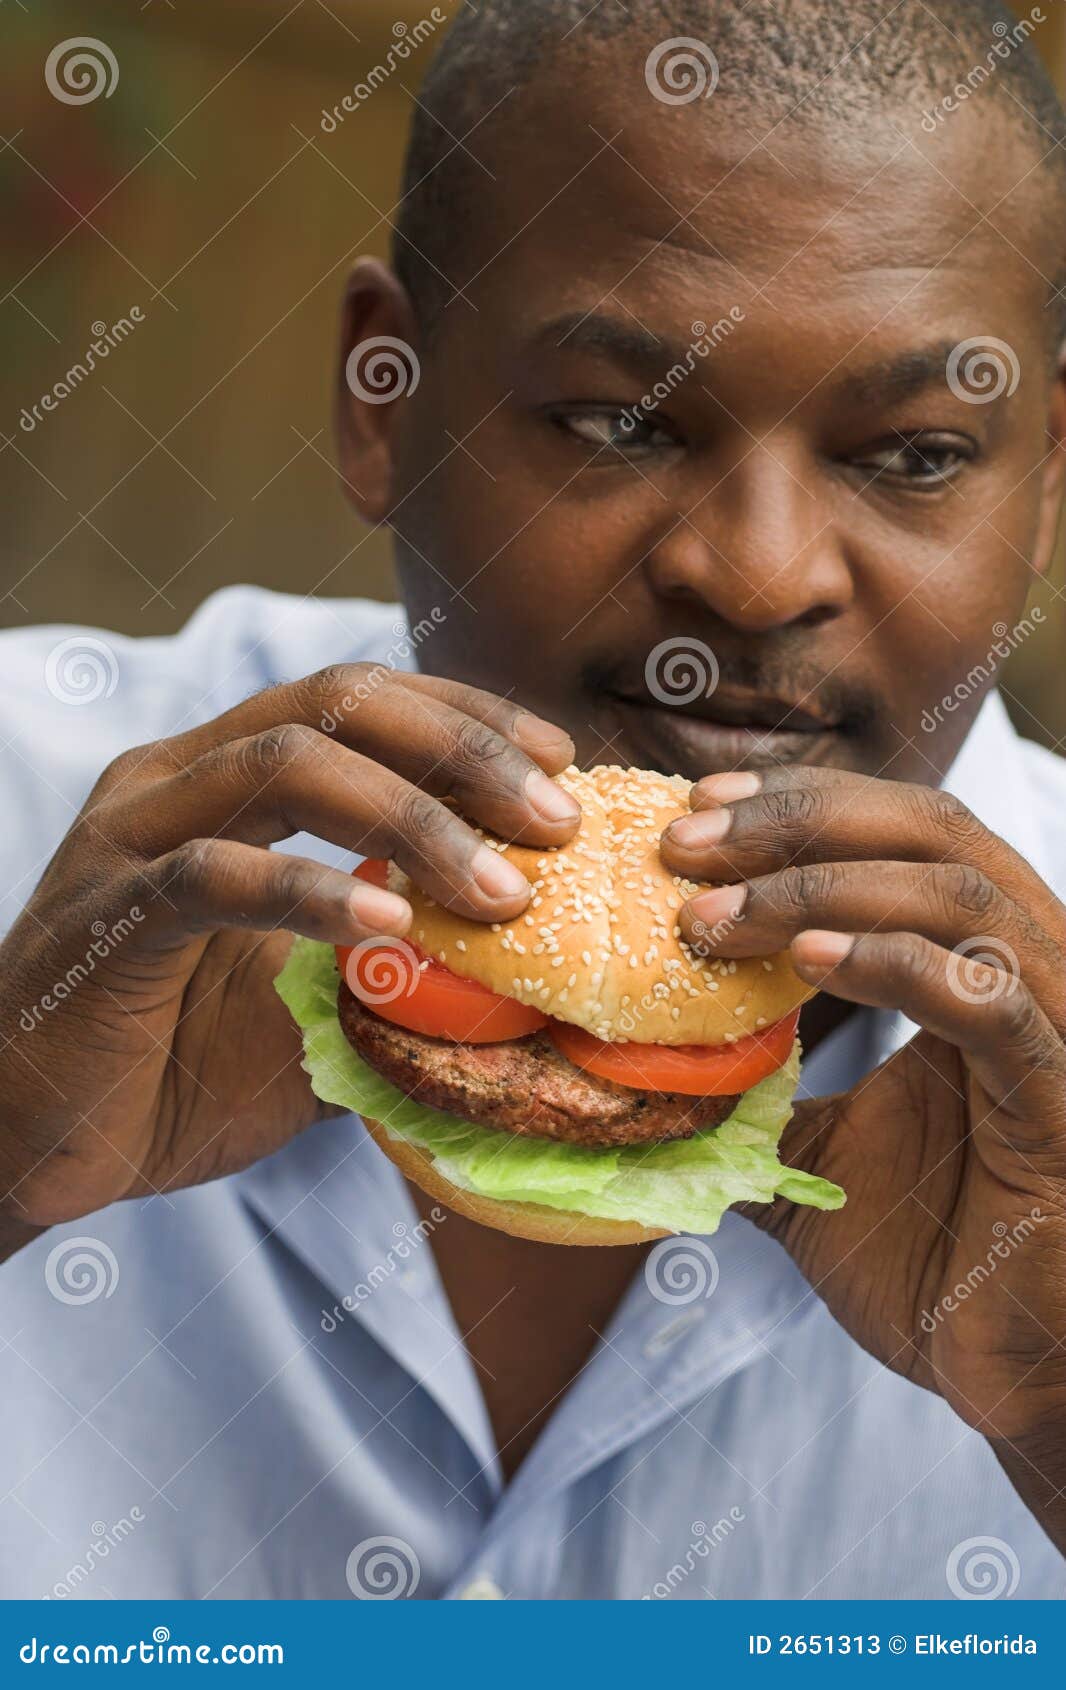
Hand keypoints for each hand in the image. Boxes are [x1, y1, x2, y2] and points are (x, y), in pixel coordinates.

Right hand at [0, 668, 578, 1235]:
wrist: (36, 1147)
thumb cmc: (177, 1069)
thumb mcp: (314, 1005)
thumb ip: (398, 974)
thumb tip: (528, 985)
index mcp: (221, 775)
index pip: (361, 699)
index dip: (467, 715)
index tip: (562, 763)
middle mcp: (173, 778)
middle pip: (336, 704)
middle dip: (463, 750)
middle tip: (556, 820)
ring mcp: (130, 838)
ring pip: (283, 767)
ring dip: (411, 820)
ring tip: (500, 891)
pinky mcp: (103, 916)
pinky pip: (212, 876)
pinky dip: (310, 893)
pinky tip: (389, 932)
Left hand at [661, 767, 1065, 1499]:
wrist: (1014, 1372)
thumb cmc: (936, 1260)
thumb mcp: (820, 1162)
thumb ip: (758, 1105)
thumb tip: (647, 1083)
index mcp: (979, 966)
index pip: (898, 833)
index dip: (799, 804)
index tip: (695, 812)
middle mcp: (1030, 970)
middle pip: (930, 828)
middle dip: (798, 820)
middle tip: (685, 844)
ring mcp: (1059, 1024)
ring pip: (957, 895)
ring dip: (821, 888)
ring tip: (713, 916)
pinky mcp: (1063, 1093)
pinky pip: (991, 1001)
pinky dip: (896, 965)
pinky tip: (807, 964)